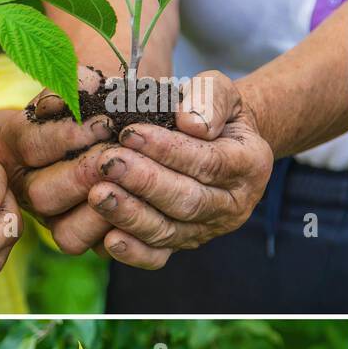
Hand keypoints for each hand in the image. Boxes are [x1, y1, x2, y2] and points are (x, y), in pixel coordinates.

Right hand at [0, 67, 116, 255]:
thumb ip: (81, 81)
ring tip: (132, 183)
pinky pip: (92, 248)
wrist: (129, 116)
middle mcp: (27, 186)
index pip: (30, 145)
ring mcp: (53, 217)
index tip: (105, 122)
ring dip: (101, 209)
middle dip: (83, 174)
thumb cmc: (109, 95)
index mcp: (16, 144)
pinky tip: (142, 207)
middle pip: (39, 194)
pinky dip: (117, 234)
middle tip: (118, 157)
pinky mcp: (80, 235)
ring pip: (64, 233)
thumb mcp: (93, 80)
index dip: (67, 136)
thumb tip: (77, 90)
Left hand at [87, 71, 272, 268]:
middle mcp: (233, 204)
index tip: (130, 133)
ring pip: (169, 230)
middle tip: (106, 163)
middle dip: (144, 182)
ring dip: (130, 215)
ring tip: (98, 195)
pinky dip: (133, 253)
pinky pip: (158, 257)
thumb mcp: (219, 91)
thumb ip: (209, 99)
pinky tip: (108, 240)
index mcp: (249, 164)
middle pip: (187, 200)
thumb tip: (191, 123)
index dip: (168, 150)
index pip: (208, 162)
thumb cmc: (210, 112)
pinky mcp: (181, 244)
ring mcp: (207, 229)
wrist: (216, 140)